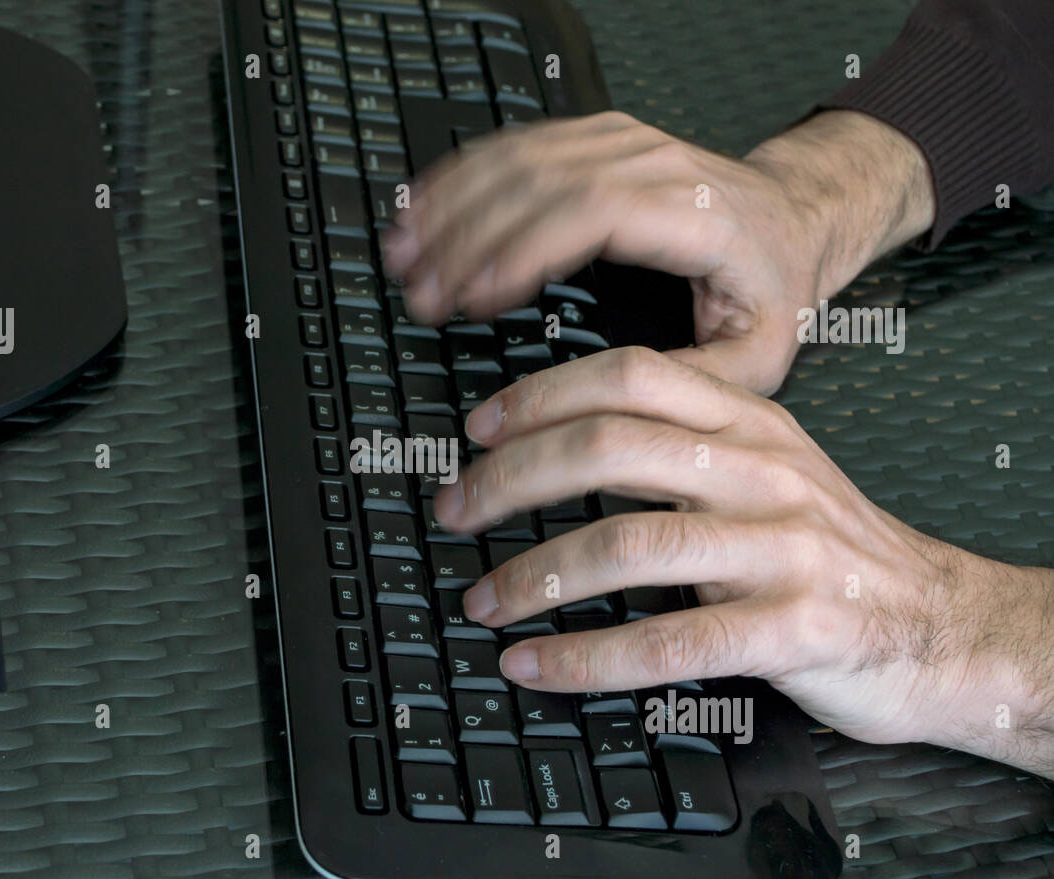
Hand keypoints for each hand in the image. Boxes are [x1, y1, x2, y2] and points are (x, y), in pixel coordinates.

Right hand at [386, 110, 933, 394]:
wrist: (792, 218)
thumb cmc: (769, 285)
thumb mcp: (758, 356)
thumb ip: (693, 388)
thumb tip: (616, 420)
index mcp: (697, 215)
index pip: (594, 214)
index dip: (523, 251)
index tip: (471, 297)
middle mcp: (656, 165)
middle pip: (542, 182)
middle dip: (467, 238)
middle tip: (418, 293)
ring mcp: (622, 145)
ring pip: (520, 160)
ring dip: (451, 205)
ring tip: (402, 255)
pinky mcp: (596, 142)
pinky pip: (518, 147)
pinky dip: (463, 178)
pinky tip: (424, 207)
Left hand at [434, 347, 1053, 774]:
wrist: (941, 626)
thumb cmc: (832, 551)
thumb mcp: (768, 473)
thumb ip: (683, 449)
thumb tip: (562, 449)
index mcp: (750, 422)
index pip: (629, 376)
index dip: (540, 397)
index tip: (477, 431)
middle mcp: (763, 470)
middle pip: (610, 448)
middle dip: (511, 481)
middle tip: (455, 512)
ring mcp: (781, 548)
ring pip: (629, 544)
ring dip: (535, 575)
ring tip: (481, 599)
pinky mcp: (793, 627)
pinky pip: (668, 642)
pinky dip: (586, 658)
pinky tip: (535, 666)